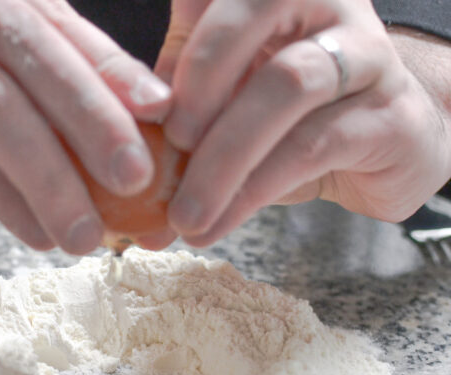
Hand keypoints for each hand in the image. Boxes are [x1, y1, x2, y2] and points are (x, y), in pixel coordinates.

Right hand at [0, 0, 171, 253]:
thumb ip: (25, 83)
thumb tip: (112, 135)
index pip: (58, 29)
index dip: (113, 74)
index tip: (163, 119)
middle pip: (31, 55)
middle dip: (91, 120)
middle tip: (138, 179)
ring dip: (46, 175)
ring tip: (86, 234)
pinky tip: (31, 230)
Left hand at [155, 0, 450, 245]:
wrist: (387, 144)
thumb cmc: (291, 118)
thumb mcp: (223, 100)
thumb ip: (175, 109)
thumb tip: (115, 164)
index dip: (182, 34)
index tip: (138, 93)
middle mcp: (323, 4)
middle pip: (256, 11)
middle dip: (199, 80)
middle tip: (167, 141)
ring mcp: (365, 53)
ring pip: (286, 85)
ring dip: (222, 157)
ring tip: (183, 213)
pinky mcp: (389, 115)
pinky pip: (311, 146)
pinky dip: (252, 191)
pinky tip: (217, 222)